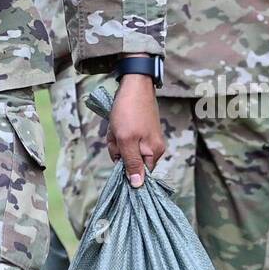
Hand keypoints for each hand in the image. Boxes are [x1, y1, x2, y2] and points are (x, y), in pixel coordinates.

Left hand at [106, 73, 164, 187]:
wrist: (134, 83)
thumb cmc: (129, 111)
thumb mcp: (126, 140)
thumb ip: (131, 163)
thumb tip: (138, 186)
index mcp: (153, 153)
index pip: (138, 174)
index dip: (125, 167)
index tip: (119, 154)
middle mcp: (153, 147)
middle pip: (129, 160)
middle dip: (117, 149)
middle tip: (116, 135)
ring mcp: (145, 137)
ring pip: (124, 148)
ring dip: (115, 139)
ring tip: (115, 125)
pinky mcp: (138, 128)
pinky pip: (123, 137)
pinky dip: (116, 131)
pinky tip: (116, 122)